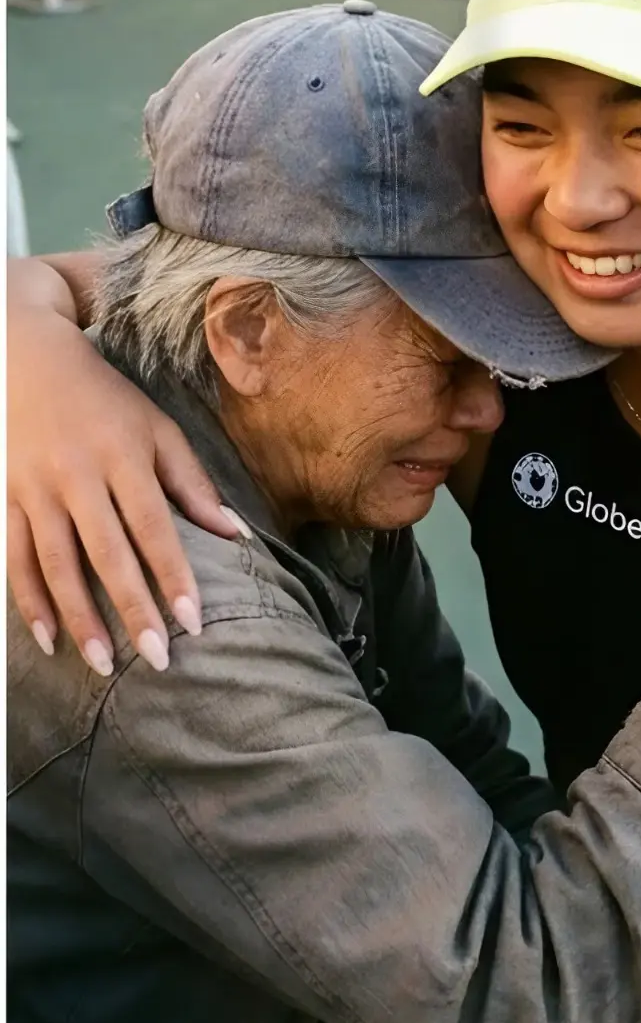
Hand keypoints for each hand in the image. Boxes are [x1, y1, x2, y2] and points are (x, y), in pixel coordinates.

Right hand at [8, 308, 237, 673]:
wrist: (22, 358)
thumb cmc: (106, 400)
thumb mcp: (158, 428)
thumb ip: (194, 483)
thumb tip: (236, 535)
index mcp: (123, 457)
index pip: (154, 529)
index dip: (173, 577)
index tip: (194, 622)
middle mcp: (76, 476)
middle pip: (106, 554)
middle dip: (132, 610)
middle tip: (157, 660)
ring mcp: (34, 489)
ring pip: (56, 564)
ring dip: (80, 618)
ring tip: (105, 665)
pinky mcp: (3, 498)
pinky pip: (14, 558)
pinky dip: (29, 601)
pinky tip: (48, 639)